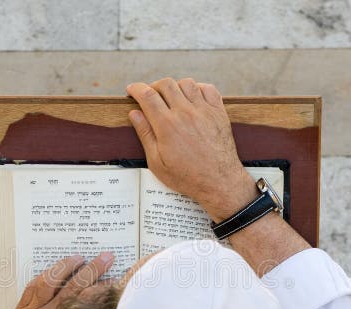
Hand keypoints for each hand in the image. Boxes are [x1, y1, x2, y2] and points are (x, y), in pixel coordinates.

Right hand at [126, 78, 257, 220]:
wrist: (219, 182)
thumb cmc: (187, 176)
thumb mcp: (157, 162)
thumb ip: (145, 134)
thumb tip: (135, 114)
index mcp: (167, 125)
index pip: (147, 95)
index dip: (136, 88)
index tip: (131, 90)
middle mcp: (186, 113)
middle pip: (166, 84)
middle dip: (153, 86)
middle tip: (151, 96)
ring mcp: (204, 111)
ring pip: (186, 83)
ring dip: (175, 87)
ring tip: (172, 99)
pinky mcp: (218, 113)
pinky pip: (208, 89)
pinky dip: (198, 88)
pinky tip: (193, 99)